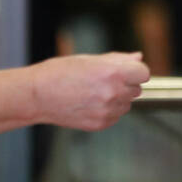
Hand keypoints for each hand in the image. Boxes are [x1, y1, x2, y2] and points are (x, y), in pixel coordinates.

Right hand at [34, 52, 149, 130]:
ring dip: (117, 98)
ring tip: (93, 92)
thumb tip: (138, 57)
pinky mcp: (101, 124)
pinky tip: (89, 103)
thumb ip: (118, 60)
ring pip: (127, 104)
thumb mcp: (90, 60)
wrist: (38, 96)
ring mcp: (108, 111)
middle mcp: (114, 93)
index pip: (144, 74)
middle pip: (136, 89)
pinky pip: (116, 116)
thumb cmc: (60, 73)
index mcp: (113, 73)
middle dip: (125, 84)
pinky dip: (108, 111)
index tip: (126, 71)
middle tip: (102, 81)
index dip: (135, 71)